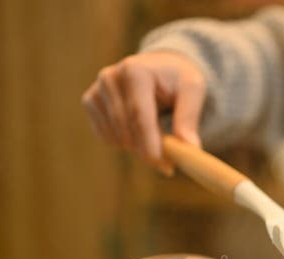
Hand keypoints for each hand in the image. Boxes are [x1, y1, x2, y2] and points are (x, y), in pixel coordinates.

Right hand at [82, 51, 205, 172]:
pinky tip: (140, 133)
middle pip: (127, 128)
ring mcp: (97, 90)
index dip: (150, 142)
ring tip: (159, 141)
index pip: (139, 114)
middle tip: (169, 164)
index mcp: (134, 69)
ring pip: (117, 137)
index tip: (164, 165)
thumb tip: (190, 147)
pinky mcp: (90, 103)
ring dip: (139, 148)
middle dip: (149, 150)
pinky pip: (107, 137)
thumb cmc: (178, 79)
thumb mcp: (193, 90)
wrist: (160, 67)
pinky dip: (126, 144)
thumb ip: (189, 116)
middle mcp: (110, 77)